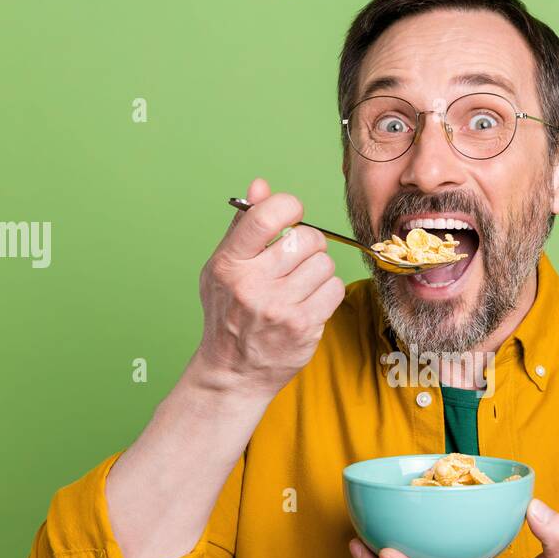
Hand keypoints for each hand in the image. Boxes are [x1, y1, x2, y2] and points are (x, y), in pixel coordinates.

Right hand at [192, 177, 345, 395]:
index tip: (292, 214)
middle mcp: (252, 285)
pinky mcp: (303, 326)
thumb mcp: (223, 268)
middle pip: (306, 238)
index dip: (288, 206)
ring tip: (301, 284)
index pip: (265, 215)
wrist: (233, 372)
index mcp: (229, 264)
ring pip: (324, 264)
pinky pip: (335, 289)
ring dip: (318, 270)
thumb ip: (244, 227)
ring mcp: (279, 308)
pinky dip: (328, 292)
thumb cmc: (228, 314)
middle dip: (308, 244)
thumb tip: (261, 186)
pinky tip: (310, 301)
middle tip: (297, 258)